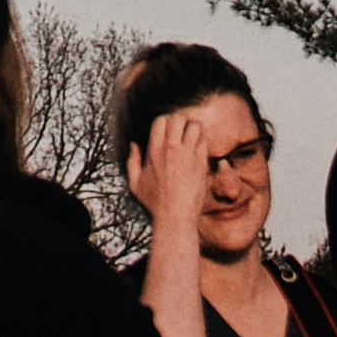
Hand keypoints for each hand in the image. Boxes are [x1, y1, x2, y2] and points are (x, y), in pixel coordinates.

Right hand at [139, 106, 223, 242]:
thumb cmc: (155, 203)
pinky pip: (204, 141)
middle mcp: (171, 148)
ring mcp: (188, 155)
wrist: (175, 217)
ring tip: (192, 137)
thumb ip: (132, 162)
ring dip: (194, 128)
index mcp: (154, 150)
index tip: (167, 131)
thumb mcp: (136, 184)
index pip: (161, 120)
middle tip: (181, 131)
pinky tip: (198, 148)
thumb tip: (133, 144)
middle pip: (178, 118)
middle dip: (180, 121)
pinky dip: (202, 141)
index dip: (165, 121)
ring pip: (195, 126)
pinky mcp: (201, 163)